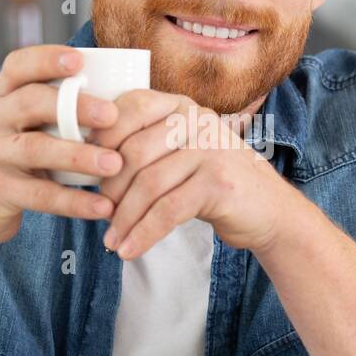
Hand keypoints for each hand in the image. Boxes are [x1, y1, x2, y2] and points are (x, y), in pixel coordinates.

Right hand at [0, 45, 125, 248]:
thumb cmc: (7, 164)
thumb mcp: (17, 131)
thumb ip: (51, 115)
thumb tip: (116, 100)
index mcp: (0, 99)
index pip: (18, 66)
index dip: (47, 59)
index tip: (80, 59)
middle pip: (31, 102)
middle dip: (74, 106)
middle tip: (112, 115)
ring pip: (35, 148)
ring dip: (78, 155)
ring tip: (115, 163)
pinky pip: (38, 195)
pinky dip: (73, 201)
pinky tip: (102, 206)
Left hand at [88, 89, 293, 259]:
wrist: (269, 211)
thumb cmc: (214, 183)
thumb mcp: (181, 153)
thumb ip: (146, 146)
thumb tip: (87, 162)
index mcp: (181, 106)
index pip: (129, 107)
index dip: (101, 138)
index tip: (86, 169)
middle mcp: (196, 119)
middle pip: (133, 152)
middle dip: (110, 190)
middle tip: (100, 214)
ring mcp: (210, 148)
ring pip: (148, 185)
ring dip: (124, 219)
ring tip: (111, 240)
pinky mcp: (218, 182)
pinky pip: (167, 210)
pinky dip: (143, 234)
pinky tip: (129, 250)